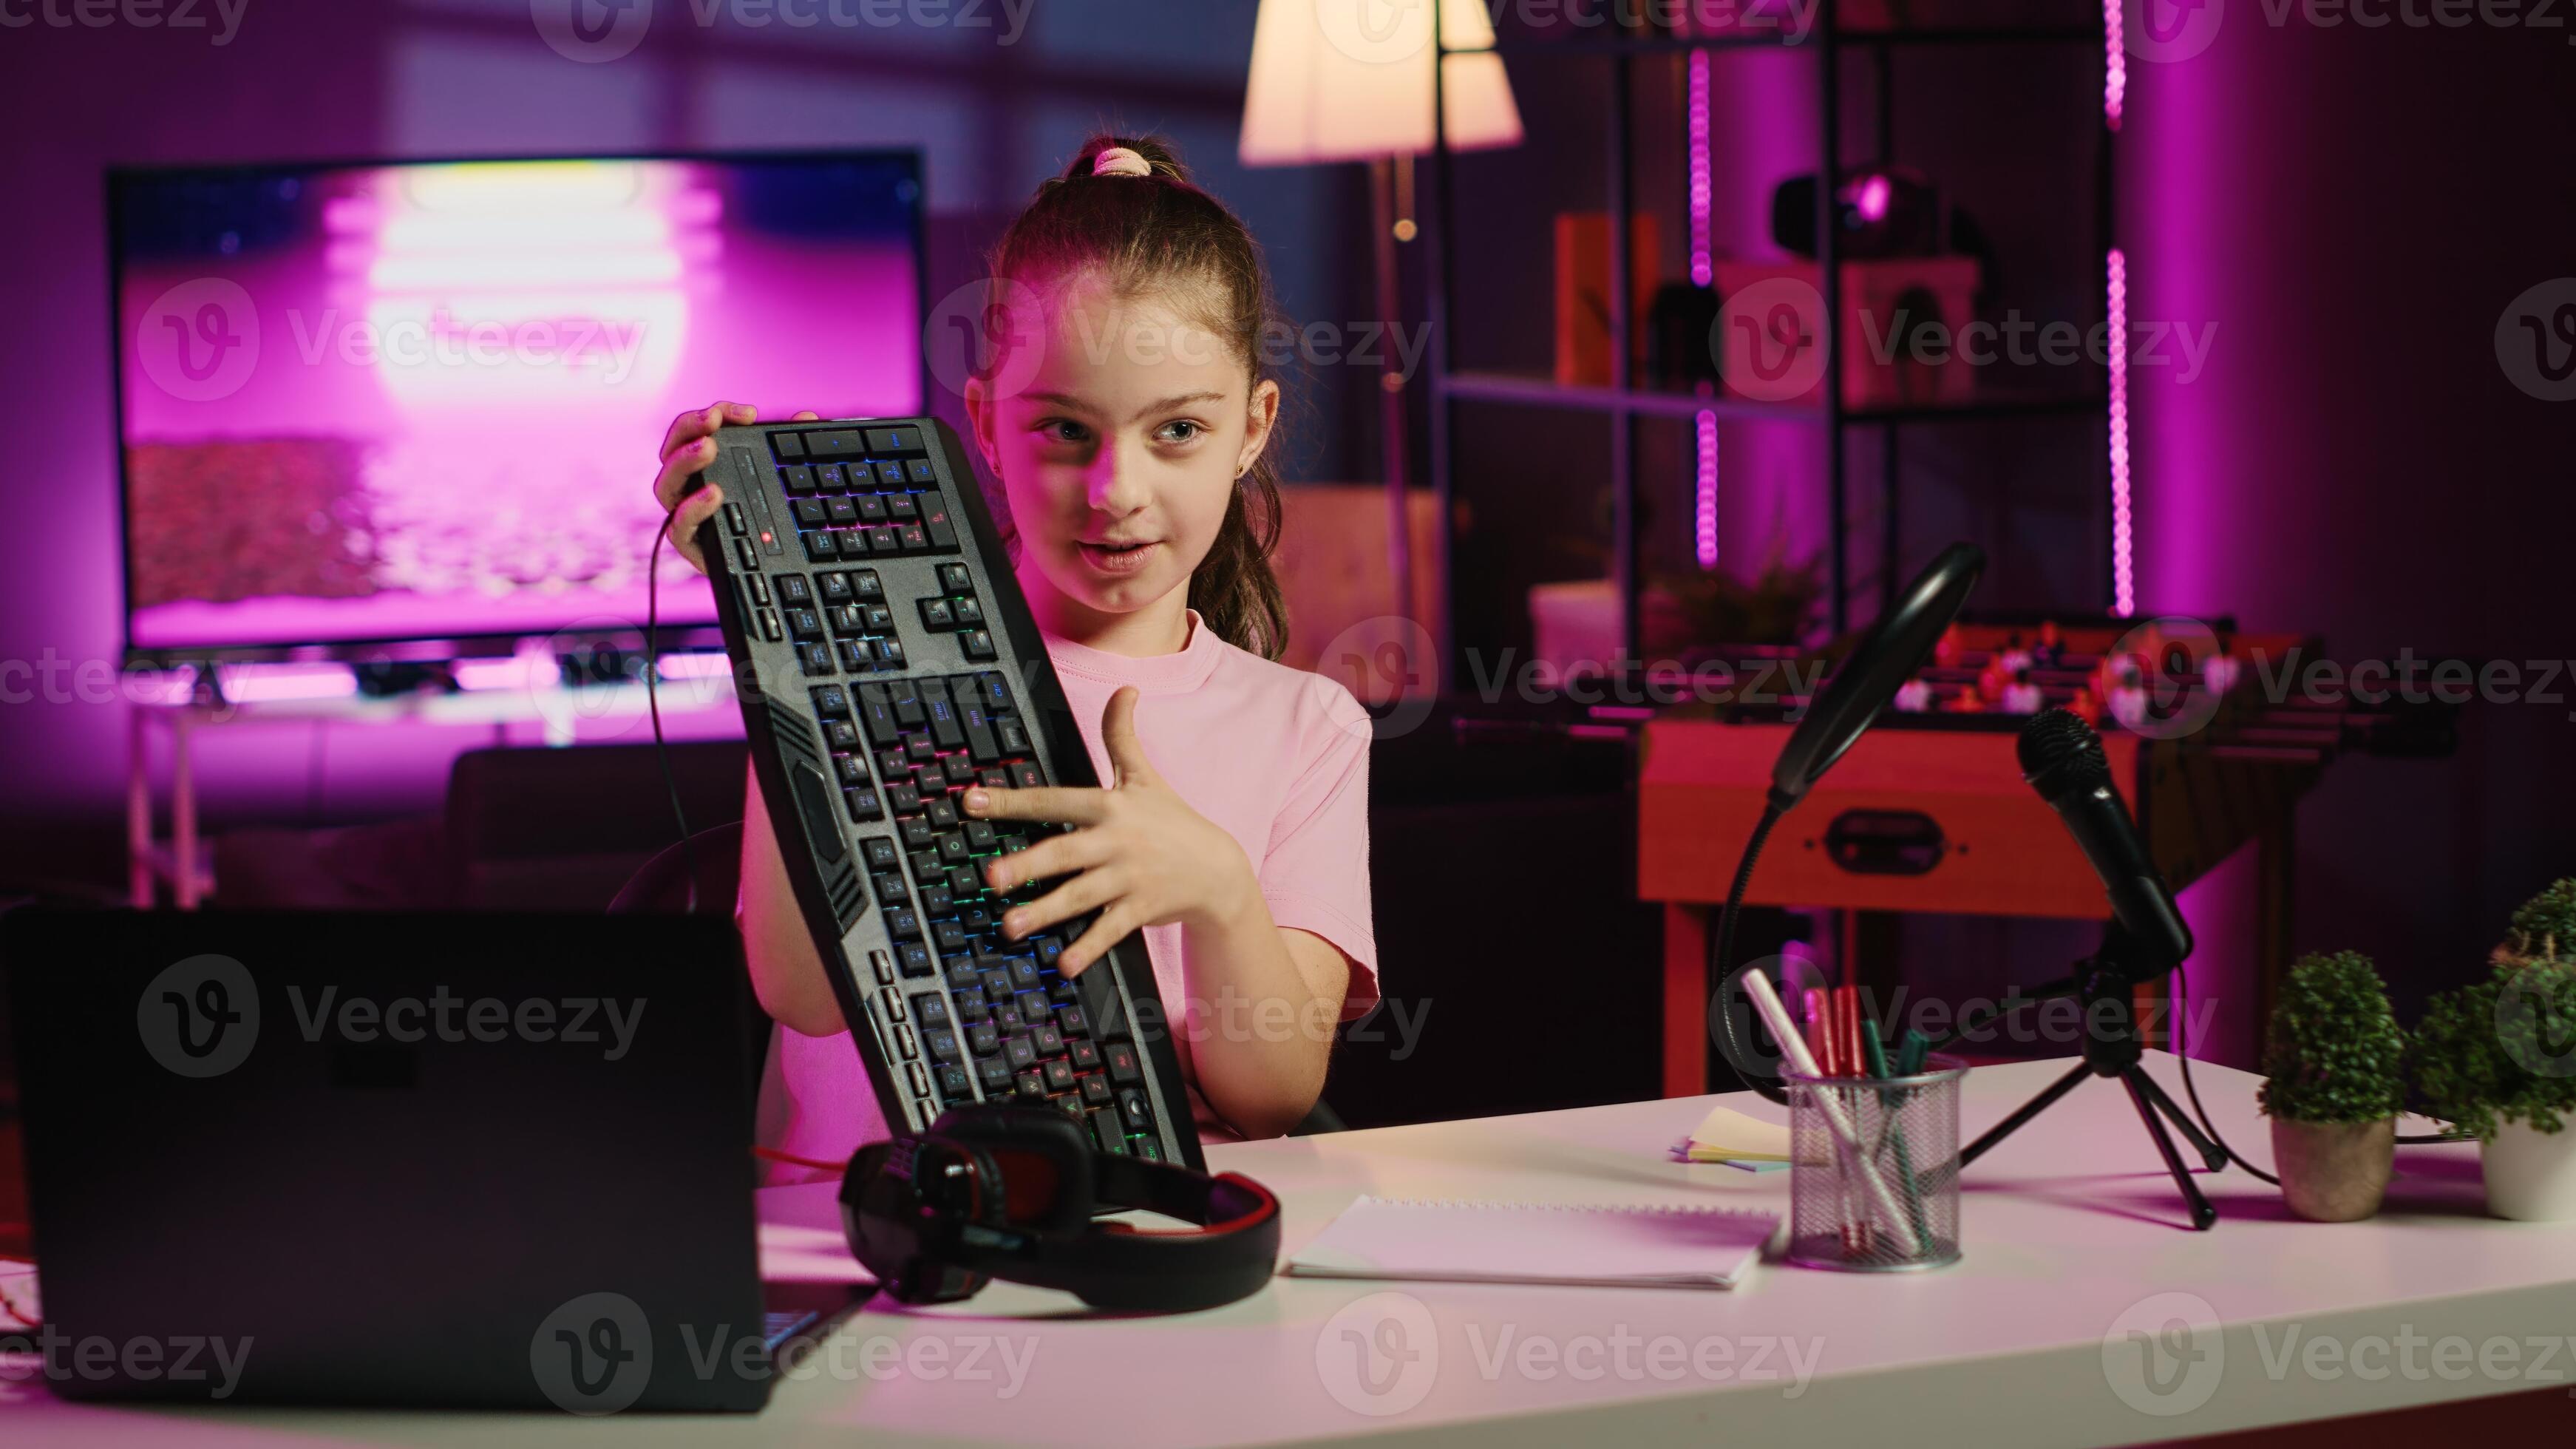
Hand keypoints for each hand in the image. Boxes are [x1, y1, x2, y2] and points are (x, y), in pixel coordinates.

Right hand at [651, 401, 819, 572]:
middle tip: (713, 420)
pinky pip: (678, 527)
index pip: (696, 432)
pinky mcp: (692, 546)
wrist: (769, 575)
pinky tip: (714, 495)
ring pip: (665, 485)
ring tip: (709, 448)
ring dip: (684, 461)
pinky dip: (692, 509)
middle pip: (671, 451)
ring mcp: (686, 517)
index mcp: (705, 468)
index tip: (747, 413)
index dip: (714, 415)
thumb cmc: (768, 522)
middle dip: (689, 429)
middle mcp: (688, 489)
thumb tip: (805, 418)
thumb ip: (789, 447)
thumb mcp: (784, 478)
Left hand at [964, 686, 1259, 974]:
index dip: (1012, 800)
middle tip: (989, 877)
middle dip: (1026, 865)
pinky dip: (1087, 949)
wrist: (1218, 870)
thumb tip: (1125, 688)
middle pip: (1063, 851)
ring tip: (1009, 927)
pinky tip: (1062, 966)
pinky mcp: (1141, 910)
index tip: (971, 801)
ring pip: (1080, 896)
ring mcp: (1129, 878)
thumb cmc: (1172, 821)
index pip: (1053, 800)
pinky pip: (1109, 932)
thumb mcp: (1145, 776)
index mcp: (1109, 806)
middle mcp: (1116, 840)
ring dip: (1045, 912)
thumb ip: (1123, 735)